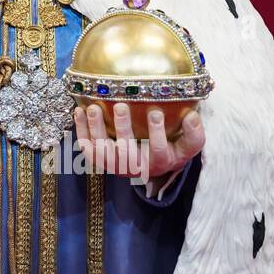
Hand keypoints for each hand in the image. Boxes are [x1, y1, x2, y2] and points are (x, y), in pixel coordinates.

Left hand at [72, 103, 204, 182]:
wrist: (153, 166)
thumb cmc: (172, 150)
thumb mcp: (188, 146)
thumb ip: (194, 134)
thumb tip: (192, 116)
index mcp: (160, 162)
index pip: (159, 150)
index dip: (157, 133)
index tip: (155, 112)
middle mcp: (137, 167)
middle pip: (127, 151)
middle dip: (122, 128)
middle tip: (121, 105)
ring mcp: (116, 165)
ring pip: (103, 151)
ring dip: (96, 129)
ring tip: (93, 108)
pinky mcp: (101, 161)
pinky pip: (88, 149)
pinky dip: (81, 131)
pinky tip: (79, 111)